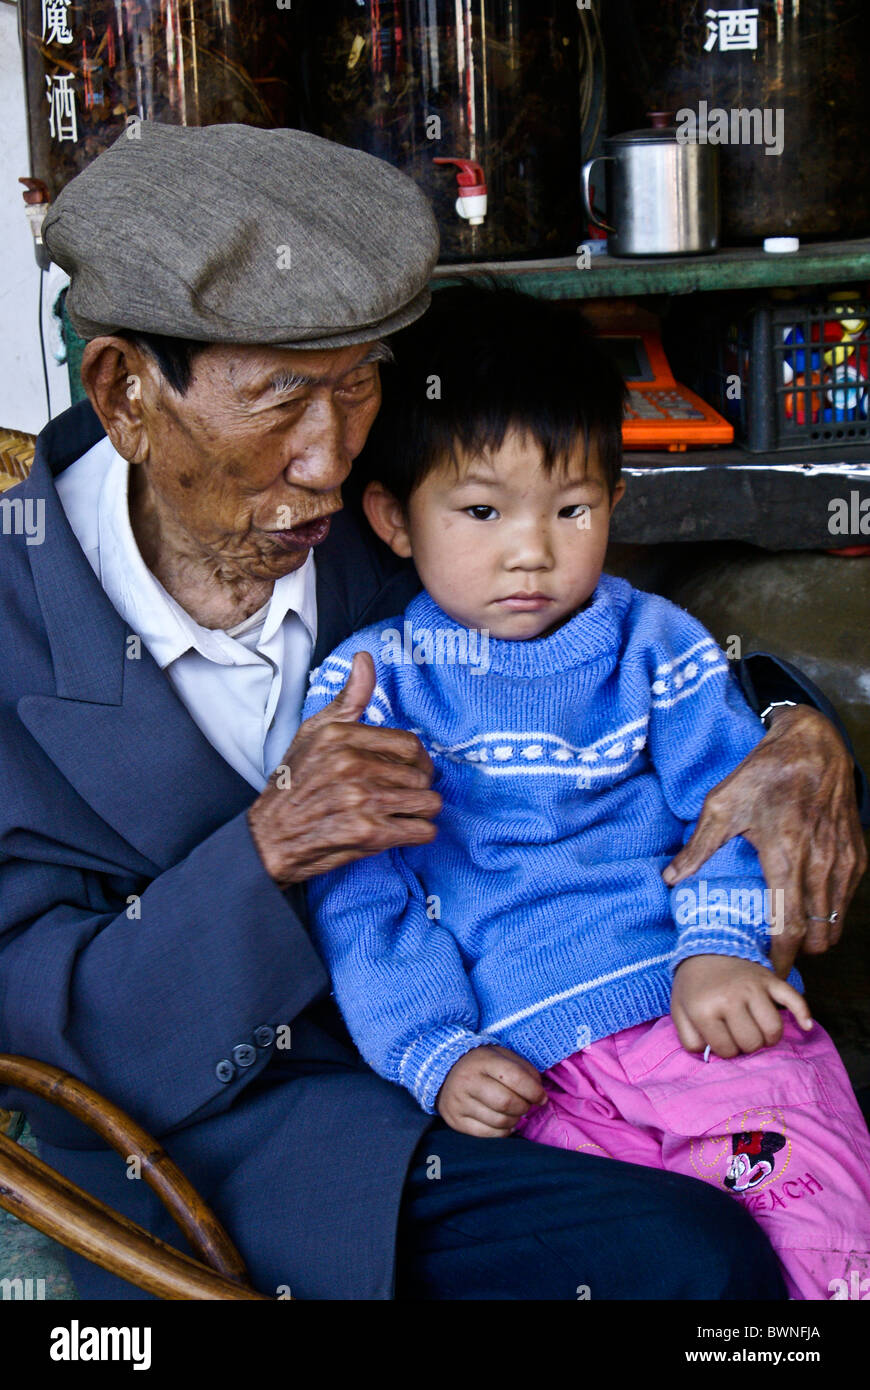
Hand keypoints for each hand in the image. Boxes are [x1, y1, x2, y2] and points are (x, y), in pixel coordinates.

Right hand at [247, 651, 441, 885]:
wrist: (270, 839)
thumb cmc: (294, 785)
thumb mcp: (314, 733)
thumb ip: (348, 699)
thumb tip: (366, 658)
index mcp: (341, 736)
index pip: (410, 744)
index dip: (418, 761)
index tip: (411, 771)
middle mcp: (352, 765)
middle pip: (421, 775)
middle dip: (417, 789)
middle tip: (400, 798)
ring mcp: (361, 799)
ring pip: (427, 802)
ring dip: (420, 812)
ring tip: (401, 815)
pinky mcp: (368, 833)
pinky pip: (422, 830)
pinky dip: (418, 833)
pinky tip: (400, 831)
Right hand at [436, 1045, 546, 1137]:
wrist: (446, 1070)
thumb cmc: (483, 1064)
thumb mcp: (503, 1056)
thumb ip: (525, 1071)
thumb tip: (541, 1097)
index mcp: (483, 1060)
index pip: (515, 1078)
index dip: (534, 1091)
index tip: (541, 1097)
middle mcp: (468, 1081)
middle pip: (507, 1103)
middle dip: (524, 1107)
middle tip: (526, 1104)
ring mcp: (459, 1102)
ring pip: (499, 1121)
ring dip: (515, 1120)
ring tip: (514, 1112)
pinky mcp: (455, 1120)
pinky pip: (488, 1134)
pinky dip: (503, 1131)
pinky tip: (504, 1123)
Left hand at [663, 705, 866, 976]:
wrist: (813, 745)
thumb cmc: (764, 773)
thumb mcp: (723, 804)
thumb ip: (699, 846)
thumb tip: (671, 878)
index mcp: (786, 856)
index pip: (789, 925)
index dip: (781, 956)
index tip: (768, 971)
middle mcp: (820, 863)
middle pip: (818, 932)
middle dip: (801, 952)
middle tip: (777, 956)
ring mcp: (842, 859)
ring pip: (836, 918)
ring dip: (818, 934)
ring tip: (794, 937)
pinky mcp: (856, 853)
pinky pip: (847, 897)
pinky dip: (833, 910)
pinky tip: (811, 907)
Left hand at [671, 954, 812, 1058]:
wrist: (706, 949)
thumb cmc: (694, 987)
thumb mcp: (679, 1012)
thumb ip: (690, 1040)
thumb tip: (712, 1058)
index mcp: (704, 1009)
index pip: (727, 1050)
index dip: (726, 1049)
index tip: (722, 1037)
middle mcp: (730, 998)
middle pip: (752, 1042)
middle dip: (746, 1045)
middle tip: (738, 1034)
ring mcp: (753, 987)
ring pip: (773, 1029)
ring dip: (768, 1037)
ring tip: (758, 1031)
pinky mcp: (770, 979)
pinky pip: (794, 999)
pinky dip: (803, 1014)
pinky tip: (805, 1026)